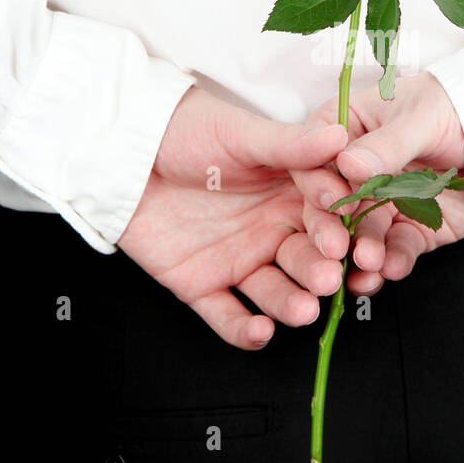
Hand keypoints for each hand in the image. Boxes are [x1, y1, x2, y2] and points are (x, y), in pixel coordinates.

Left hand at [117, 86, 355, 348]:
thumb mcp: (241, 134)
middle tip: (327, 277)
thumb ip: (290, 144)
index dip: (334, 227)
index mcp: (291, 192)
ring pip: (276, 291)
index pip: (324, 215)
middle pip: (306, 258)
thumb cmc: (186, 131)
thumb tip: (339, 136)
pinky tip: (260, 331)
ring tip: (303, 309)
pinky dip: (245, 329)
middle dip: (319, 270)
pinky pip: (229, 315)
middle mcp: (272, 229)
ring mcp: (241, 259)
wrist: (122, 153)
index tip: (341, 237)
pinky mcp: (205, 285)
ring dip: (291, 303)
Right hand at [306, 72, 463, 295]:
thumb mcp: (421, 117)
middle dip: (332, 229)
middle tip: (336, 246)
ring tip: (370, 261)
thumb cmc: (456, 106)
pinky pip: (396, 249)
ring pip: (362, 233)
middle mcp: (357, 170)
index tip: (330, 199)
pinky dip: (392, 262)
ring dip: (362, 250)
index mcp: (348, 129)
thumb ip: (387, 144)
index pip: (315, 158)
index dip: (317, 182)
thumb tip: (348, 164)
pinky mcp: (411, 227)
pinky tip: (390, 268)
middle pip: (331, 204)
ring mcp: (383, 201)